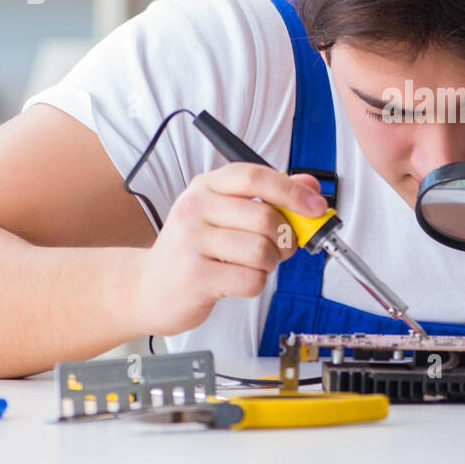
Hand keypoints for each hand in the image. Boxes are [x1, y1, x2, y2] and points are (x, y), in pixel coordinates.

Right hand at [129, 163, 326, 336]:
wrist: (148, 287)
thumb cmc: (193, 250)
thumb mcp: (226, 215)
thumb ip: (269, 198)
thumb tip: (310, 186)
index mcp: (206, 186)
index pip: (255, 177)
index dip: (292, 191)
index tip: (316, 206)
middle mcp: (195, 208)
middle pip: (265, 218)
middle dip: (284, 239)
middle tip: (278, 248)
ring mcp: (191, 242)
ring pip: (262, 251)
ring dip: (269, 264)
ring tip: (251, 265)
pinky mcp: (195, 276)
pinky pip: (251, 280)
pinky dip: (255, 284)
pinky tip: (236, 281)